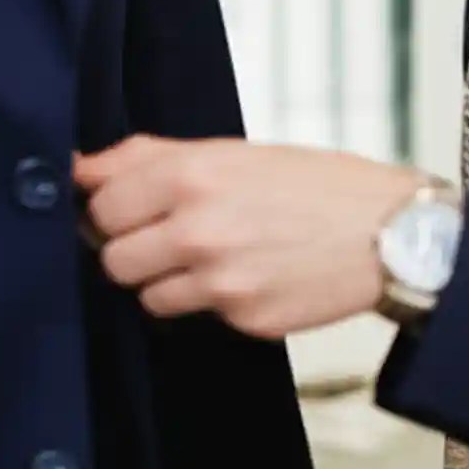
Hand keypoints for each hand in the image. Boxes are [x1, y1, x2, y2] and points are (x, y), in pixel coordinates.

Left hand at [74, 135, 422, 338]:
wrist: (388, 232)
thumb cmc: (311, 184)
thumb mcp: (229, 150)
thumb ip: (148, 158)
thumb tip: (80, 167)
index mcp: (190, 175)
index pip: (100, 205)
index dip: (110, 209)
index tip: (124, 209)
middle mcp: (198, 229)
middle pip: (113, 258)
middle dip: (132, 249)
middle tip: (166, 236)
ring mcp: (220, 280)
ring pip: (147, 295)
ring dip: (165, 281)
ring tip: (210, 257)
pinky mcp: (242, 318)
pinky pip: (195, 316)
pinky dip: (210, 302)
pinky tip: (246, 276)